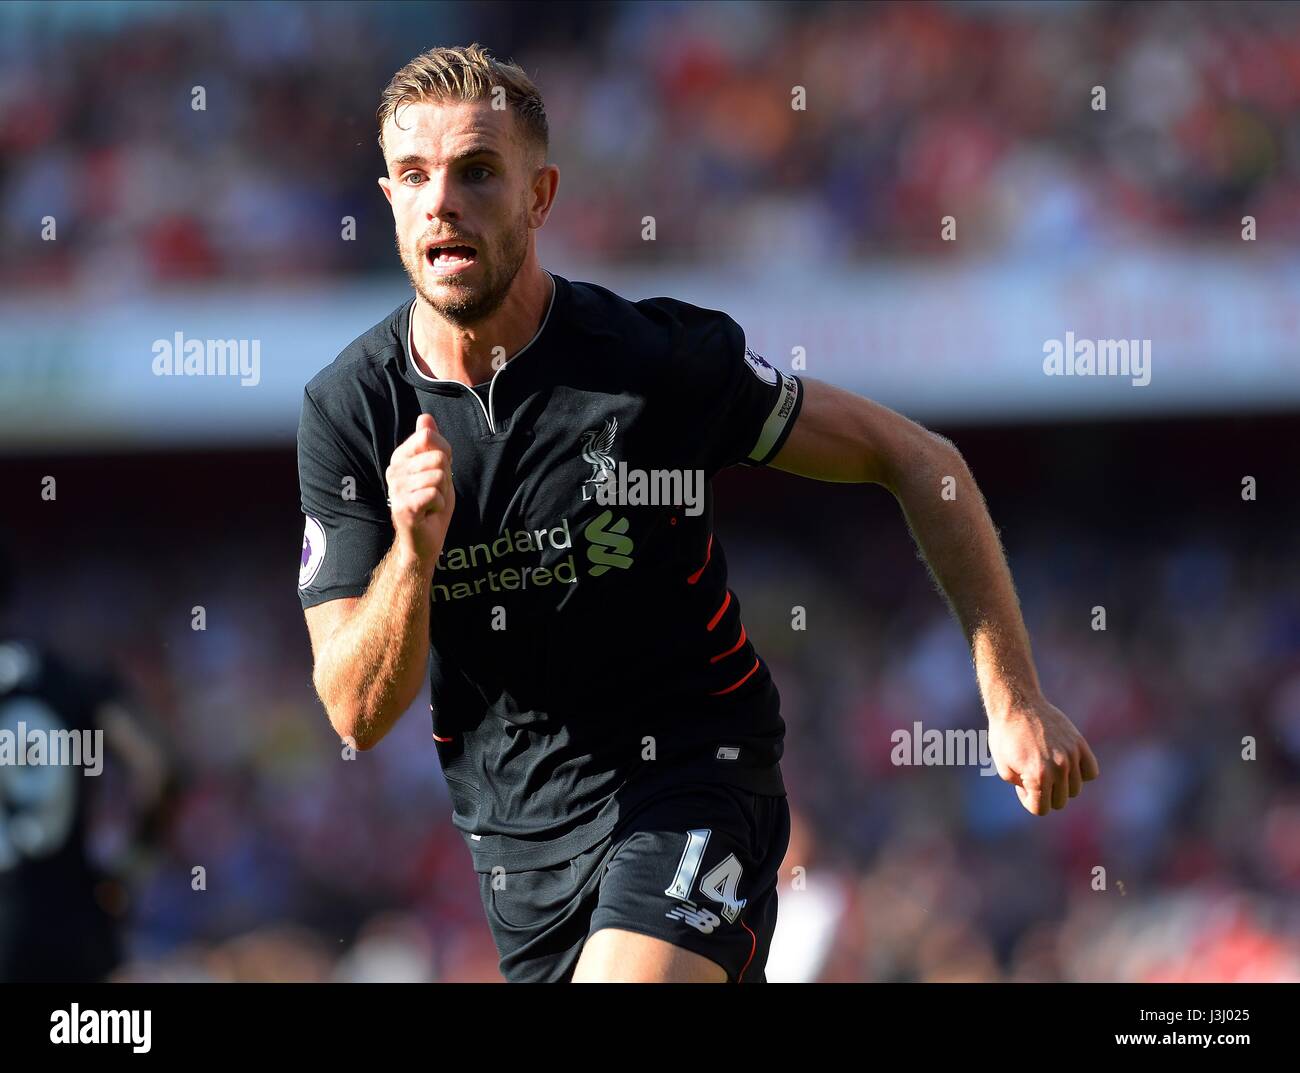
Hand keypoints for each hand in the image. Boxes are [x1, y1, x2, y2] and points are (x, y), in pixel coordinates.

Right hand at [386, 413, 455, 569]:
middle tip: (433, 493)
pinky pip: (435, 495)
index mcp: (400, 457)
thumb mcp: (438, 469)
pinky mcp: (403, 507)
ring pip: (439, 477)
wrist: (425, 540)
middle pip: (438, 458)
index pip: (429, 437)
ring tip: (430, 503)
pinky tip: (428, 513)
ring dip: (442, 494)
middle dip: (445, 479)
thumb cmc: (432, 504)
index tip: (436, 473)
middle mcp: (394, 470)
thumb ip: (432, 443)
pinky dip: (439, 506)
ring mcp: (397, 488)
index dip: (444, 456)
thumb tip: (425, 417)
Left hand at [987, 695, 1098, 815]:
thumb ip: (1024, 789)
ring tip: (1046, 766)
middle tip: (1032, 773)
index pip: (1040, 809)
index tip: (1021, 783)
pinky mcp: (1080, 744)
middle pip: (1059, 802)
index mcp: (1038, 776)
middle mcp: (1059, 768)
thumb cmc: (1005, 737)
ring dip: (1061, 784)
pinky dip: (1081, 773)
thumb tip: (1042, 796)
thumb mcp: (1004, 769)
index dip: (1028, 800)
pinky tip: (1066, 764)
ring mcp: (1072, 755)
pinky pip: (1091, 772)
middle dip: (1044, 793)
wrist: (1017, 705)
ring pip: (1075, 790)